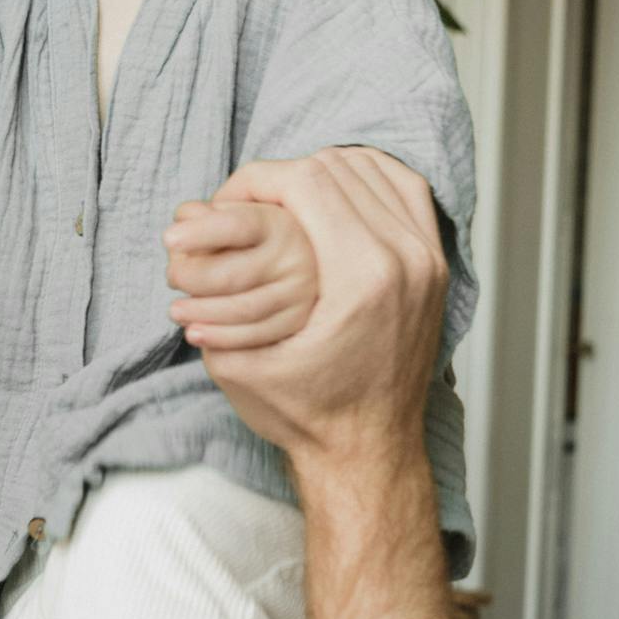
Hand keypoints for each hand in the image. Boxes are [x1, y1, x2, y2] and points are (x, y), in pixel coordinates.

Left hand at [164, 193, 318, 354]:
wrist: (290, 261)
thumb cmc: (247, 236)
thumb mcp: (231, 214)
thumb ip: (205, 215)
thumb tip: (183, 220)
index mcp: (276, 222)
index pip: (237, 226)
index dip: (201, 232)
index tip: (169, 239)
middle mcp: (294, 256)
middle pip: (235, 274)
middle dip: (193, 279)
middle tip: (171, 276)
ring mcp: (298, 291)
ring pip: (244, 309)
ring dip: (202, 312)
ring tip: (175, 311)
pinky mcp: (295, 320)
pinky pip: (254, 335)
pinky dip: (219, 337)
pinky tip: (194, 332)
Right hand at [167, 152, 445, 471]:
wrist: (368, 451)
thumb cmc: (308, 416)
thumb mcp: (242, 369)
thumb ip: (208, 310)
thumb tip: (182, 252)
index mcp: (362, 277)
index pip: (306, 181)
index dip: (256, 179)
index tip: (228, 200)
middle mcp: (406, 259)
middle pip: (337, 168)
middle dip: (282, 175)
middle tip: (248, 201)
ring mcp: (429, 259)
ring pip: (374, 168)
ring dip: (322, 172)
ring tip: (284, 198)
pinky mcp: (437, 264)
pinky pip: (406, 188)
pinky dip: (367, 178)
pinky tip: (334, 194)